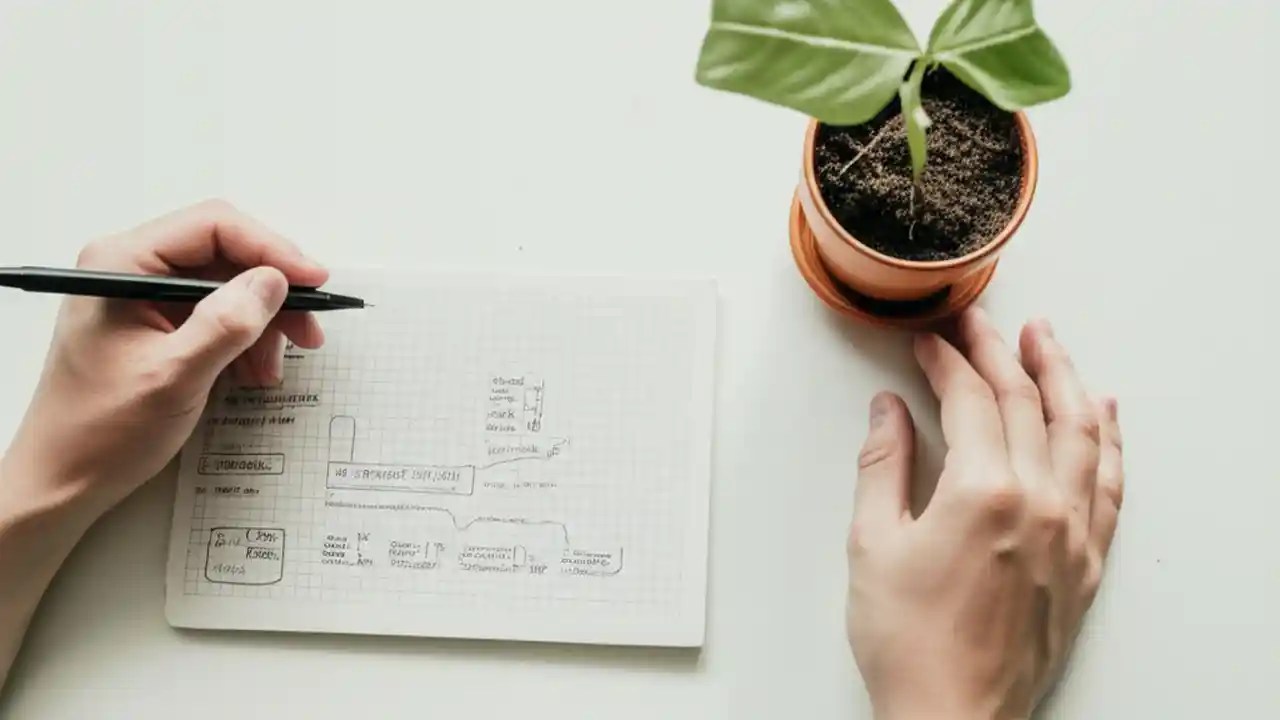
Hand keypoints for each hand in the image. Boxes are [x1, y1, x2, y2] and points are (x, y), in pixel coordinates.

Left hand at [1, 199, 328, 522]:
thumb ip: (225, 324)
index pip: (213, 227)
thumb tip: (273, 281)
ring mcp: (144, 296)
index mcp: (123, 264)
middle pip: (226, 255)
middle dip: (273, 294)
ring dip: (262, 324)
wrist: (64, 480)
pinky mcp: (157, 324)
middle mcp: (132, 269)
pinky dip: (244, 341)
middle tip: (308, 331)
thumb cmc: (102, 432)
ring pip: (228, 287)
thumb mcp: (174, 377)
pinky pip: (216, 315)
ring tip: (271, 369)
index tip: (315, 283)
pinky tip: (251, 372)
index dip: (271, 250)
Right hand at [847, 308, 1123, 719]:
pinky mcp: (1085, 563)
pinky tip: (1103, 413)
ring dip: (1063, 376)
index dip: (946, 361)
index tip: (929, 343)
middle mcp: (1041, 503)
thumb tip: (888, 411)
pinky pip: (1110, 483)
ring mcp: (1072, 532)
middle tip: (979, 323)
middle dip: (999, 352)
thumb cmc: (908, 641)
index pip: (971, 400)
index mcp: (986, 493)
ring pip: (1080, 430)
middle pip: (1027, 402)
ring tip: (1047, 341)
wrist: (951, 716)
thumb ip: (883, 465)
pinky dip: (1108, 439)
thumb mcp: (873, 543)